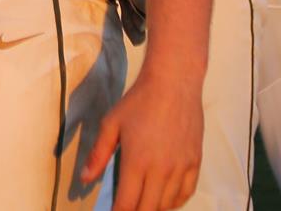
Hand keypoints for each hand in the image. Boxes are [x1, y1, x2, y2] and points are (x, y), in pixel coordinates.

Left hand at [80, 70, 202, 210]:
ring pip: (167, 205)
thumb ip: (98, 154)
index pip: (127, 205)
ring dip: (153, 208)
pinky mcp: (195, 161)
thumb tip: (85, 179)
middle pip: (148, 209)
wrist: (173, 82)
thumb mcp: (111, 123)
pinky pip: (186, 193)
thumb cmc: (139, 101)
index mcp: (137, 162)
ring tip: (143, 203)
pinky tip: (164, 199)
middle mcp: (161, 170)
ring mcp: (181, 167)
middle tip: (127, 208)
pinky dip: (174, 202)